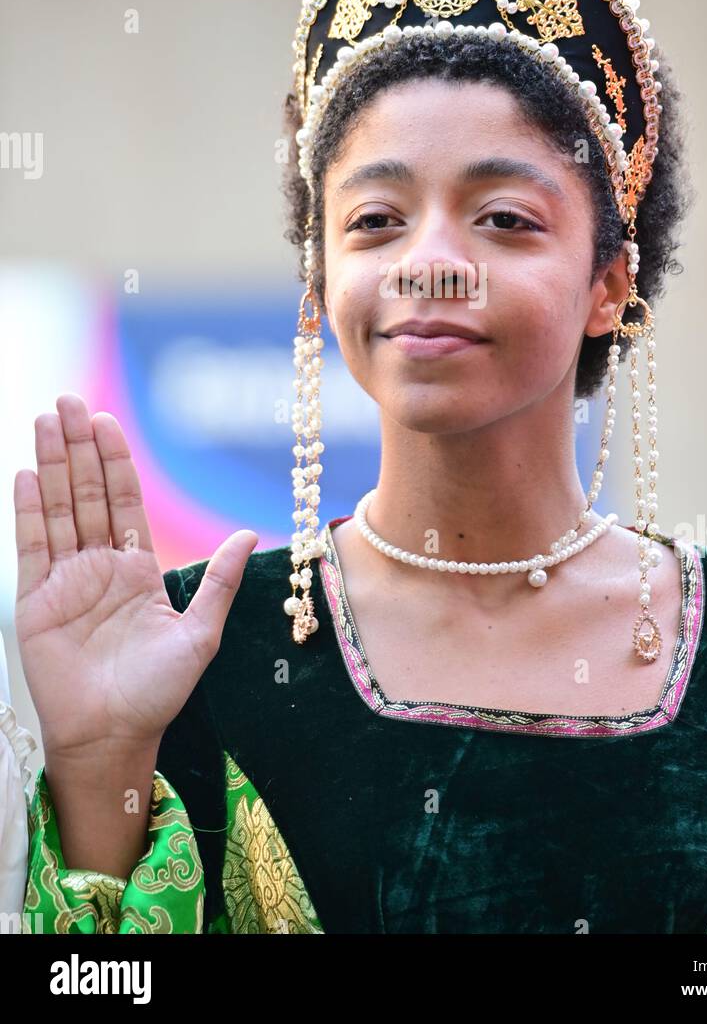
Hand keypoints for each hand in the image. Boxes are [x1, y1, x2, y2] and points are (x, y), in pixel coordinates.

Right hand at [14, 393, 257, 758]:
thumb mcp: (200, 633)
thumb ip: (218, 581)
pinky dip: (29, 510)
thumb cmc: (158, 693)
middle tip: (67, 400)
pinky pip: (31, 546)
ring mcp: (64, 581)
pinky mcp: (35, 602)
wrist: (114, 737)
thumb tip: (249, 534)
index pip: (123, 500)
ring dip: (51, 463)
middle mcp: (98, 566)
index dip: (114, 459)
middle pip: (85, 493)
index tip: (106, 419)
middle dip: (77, 446)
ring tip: (45, 418)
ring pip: (57, 508)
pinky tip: (26, 473)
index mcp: (137, 569)